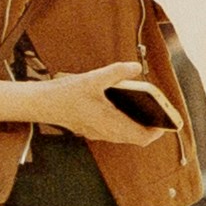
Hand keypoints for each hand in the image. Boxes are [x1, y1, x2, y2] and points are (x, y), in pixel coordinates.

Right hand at [32, 63, 161, 145]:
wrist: (41, 104)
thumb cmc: (66, 93)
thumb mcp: (93, 78)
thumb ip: (116, 72)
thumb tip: (136, 67)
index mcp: (109, 123)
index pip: (141, 137)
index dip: (156, 131)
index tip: (164, 122)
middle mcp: (105, 132)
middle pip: (135, 139)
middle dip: (148, 128)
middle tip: (158, 114)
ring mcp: (97, 133)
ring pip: (124, 137)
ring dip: (135, 127)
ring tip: (144, 111)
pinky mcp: (91, 130)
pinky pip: (113, 133)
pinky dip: (123, 125)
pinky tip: (122, 110)